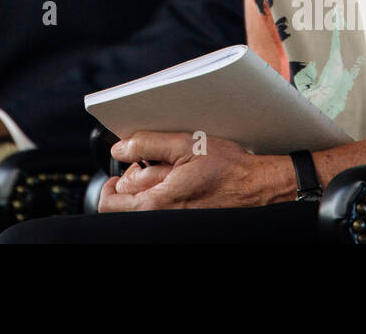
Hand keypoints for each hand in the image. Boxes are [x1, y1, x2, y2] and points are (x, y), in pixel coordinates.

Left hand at [98, 131, 294, 211]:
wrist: (257, 188)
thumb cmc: (228, 168)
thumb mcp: (186, 145)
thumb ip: (147, 144)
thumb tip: (119, 148)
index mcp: (157, 202)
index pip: (111, 205)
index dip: (108, 187)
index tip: (116, 173)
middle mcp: (163, 217)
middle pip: (126, 204)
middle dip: (131, 181)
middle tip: (148, 163)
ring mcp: (174, 220)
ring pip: (143, 207)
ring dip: (147, 188)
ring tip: (167, 170)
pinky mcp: (185, 220)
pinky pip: (161, 210)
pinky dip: (162, 195)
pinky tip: (177, 182)